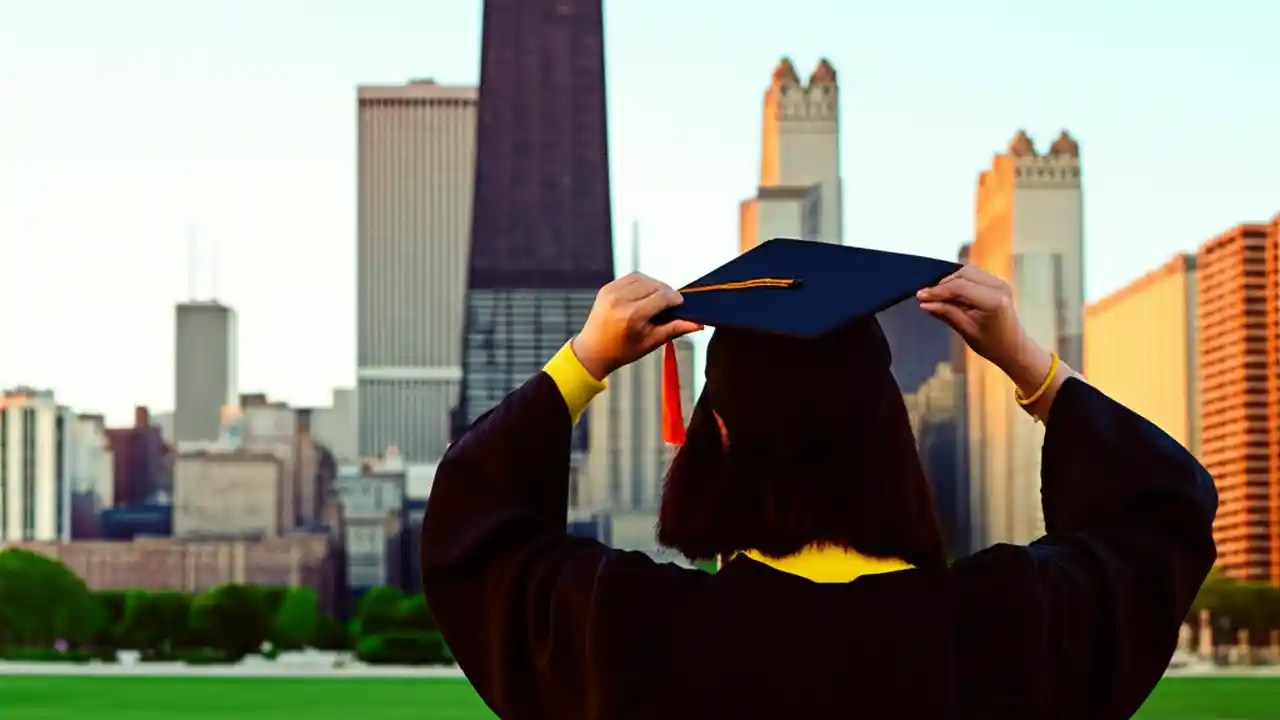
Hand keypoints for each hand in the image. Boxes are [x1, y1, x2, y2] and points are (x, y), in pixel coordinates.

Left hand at [571, 273, 702, 379]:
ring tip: (658, 298)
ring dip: (655, 285)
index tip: (681, 304)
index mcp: (633, 316)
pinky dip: (641, 283)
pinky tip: (645, 294)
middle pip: (654, 285)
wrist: (593, 351)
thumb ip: (674, 329)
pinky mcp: (607, 288)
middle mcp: (621, 300)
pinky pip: (630, 278)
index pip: (663, 296)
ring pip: (643, 278)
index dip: (676, 299)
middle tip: (671, 303)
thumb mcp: (651, 342)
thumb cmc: (623, 351)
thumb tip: (698, 323)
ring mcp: (611, 292)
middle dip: (666, 292)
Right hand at [916, 265, 1049, 388]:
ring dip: (951, 282)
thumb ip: (946, 313)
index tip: (919, 296)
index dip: (937, 291)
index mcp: (993, 301)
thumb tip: (924, 303)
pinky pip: (974, 275)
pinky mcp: (998, 283)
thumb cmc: (991, 344)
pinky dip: (960, 282)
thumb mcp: (966, 330)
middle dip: (944, 284)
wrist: (1013, 347)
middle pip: (963, 273)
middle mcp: (999, 287)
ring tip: (941, 298)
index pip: (959, 287)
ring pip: (968, 271)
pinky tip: (953, 296)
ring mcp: (1000, 283)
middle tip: (928, 298)